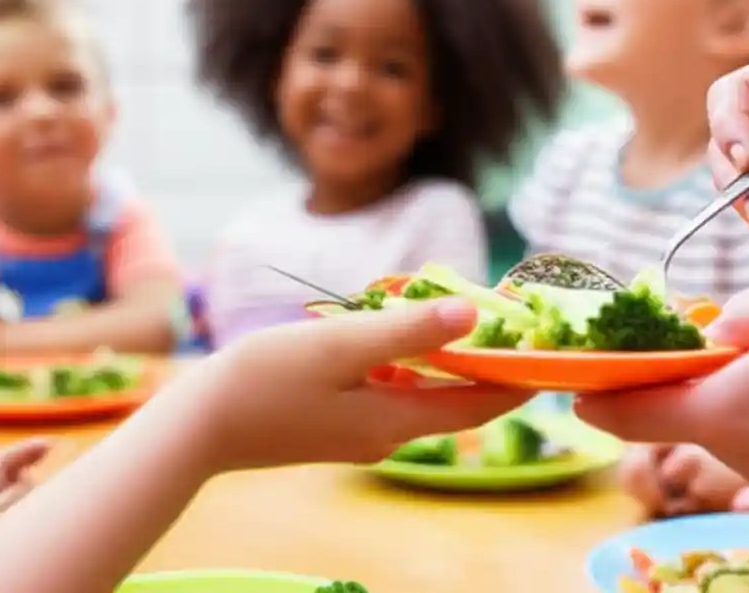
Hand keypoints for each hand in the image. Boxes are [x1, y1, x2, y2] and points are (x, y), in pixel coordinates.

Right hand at [192, 299, 532, 470]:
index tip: (551, 346)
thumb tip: (474, 315)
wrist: (197, 427)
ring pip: (422, 393)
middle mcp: (387, 434)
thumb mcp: (342, 347)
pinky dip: (406, 364)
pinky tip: (394, 333)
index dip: (519, 376)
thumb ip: (408, 331)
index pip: (481, 404)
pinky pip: (389, 392)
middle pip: (456, 399)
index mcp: (397, 420)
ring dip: (446, 358)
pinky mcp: (337, 424)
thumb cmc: (264, 381)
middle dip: (487, 361)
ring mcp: (361, 432)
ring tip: (464, 314)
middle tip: (512, 317)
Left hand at [576, 275, 748, 510]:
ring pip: (741, 428)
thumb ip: (734, 315)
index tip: (574, 385)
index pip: (626, 414)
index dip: (594, 395)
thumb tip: (712, 336)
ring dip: (743, 394)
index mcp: (717, 413)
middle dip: (686, 380)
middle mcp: (740, 458)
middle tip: (705, 340)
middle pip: (688, 416)